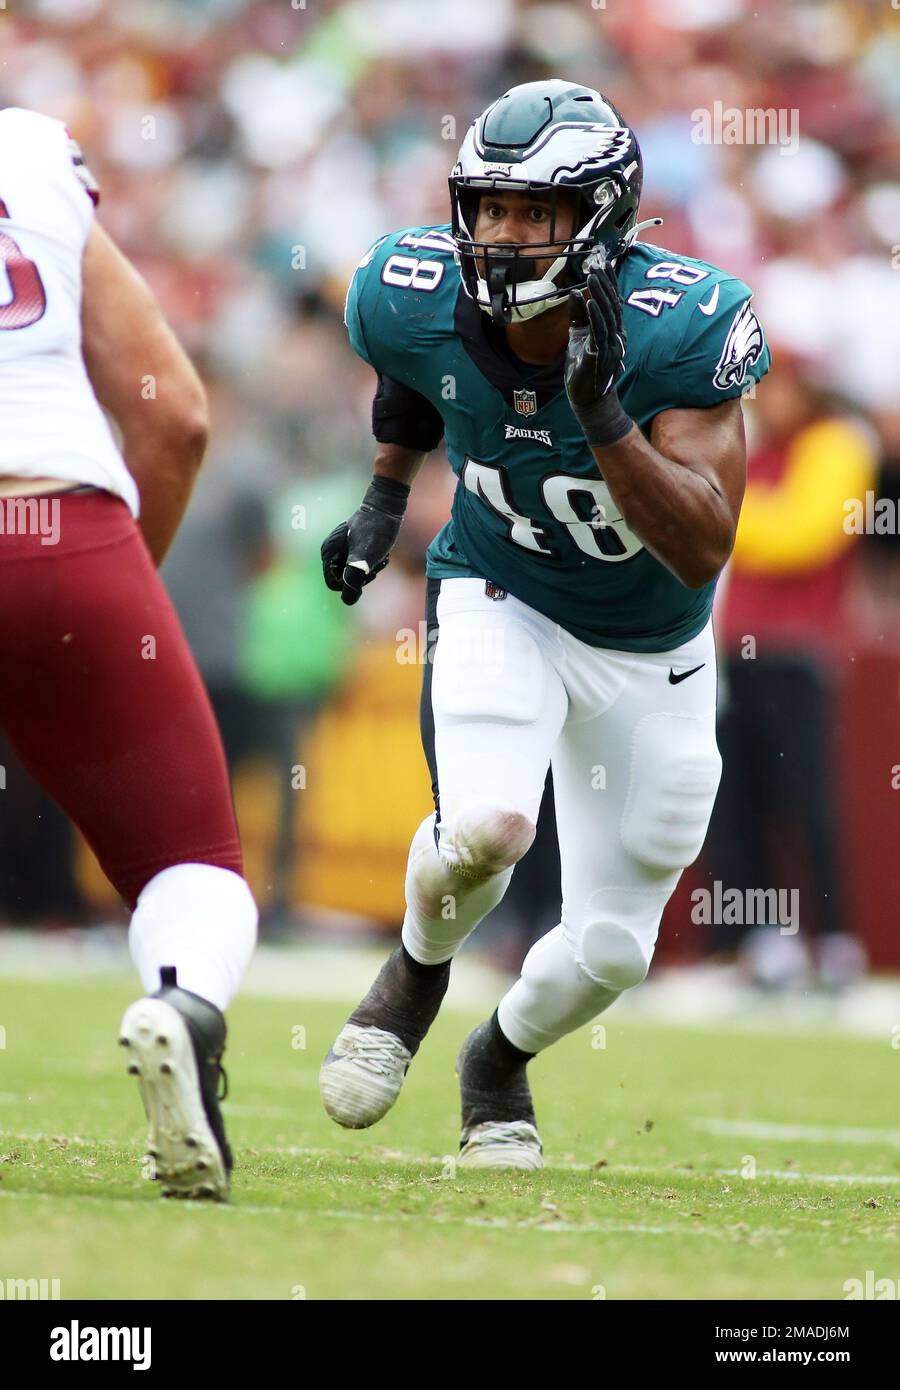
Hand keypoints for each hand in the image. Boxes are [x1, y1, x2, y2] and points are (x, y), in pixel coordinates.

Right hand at [321, 476, 408, 605]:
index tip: (367, 572)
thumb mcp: (365, 557)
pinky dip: (373, 563)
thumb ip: (353, 578)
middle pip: (345, 580)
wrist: (387, 506)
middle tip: (376, 563)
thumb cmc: (376, 529)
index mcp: (328, 553)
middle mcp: (331, 551)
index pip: (334, 585)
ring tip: (381, 557)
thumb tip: (347, 599)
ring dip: (370, 570)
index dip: (352, 585)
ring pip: (354, 572)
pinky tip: (382, 554)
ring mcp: (342, 548)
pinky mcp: (353, 546)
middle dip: (363, 576)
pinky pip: (361, 564)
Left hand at [565, 268, 625, 412]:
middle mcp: (616, 337)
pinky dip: (595, 316)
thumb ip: (578, 316)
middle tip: (595, 265)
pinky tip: (590, 301)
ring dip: (600, 294)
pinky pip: (600, 332)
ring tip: (592, 276)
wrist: (587, 399)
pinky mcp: (601, 356)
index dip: (610, 282)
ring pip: (608, 315)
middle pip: (613, 305)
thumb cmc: (584, 367)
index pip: (613, 302)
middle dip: (605, 283)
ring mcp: (611, 346)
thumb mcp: (578, 336)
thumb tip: (575, 292)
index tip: (603, 263)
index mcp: (613, 331)